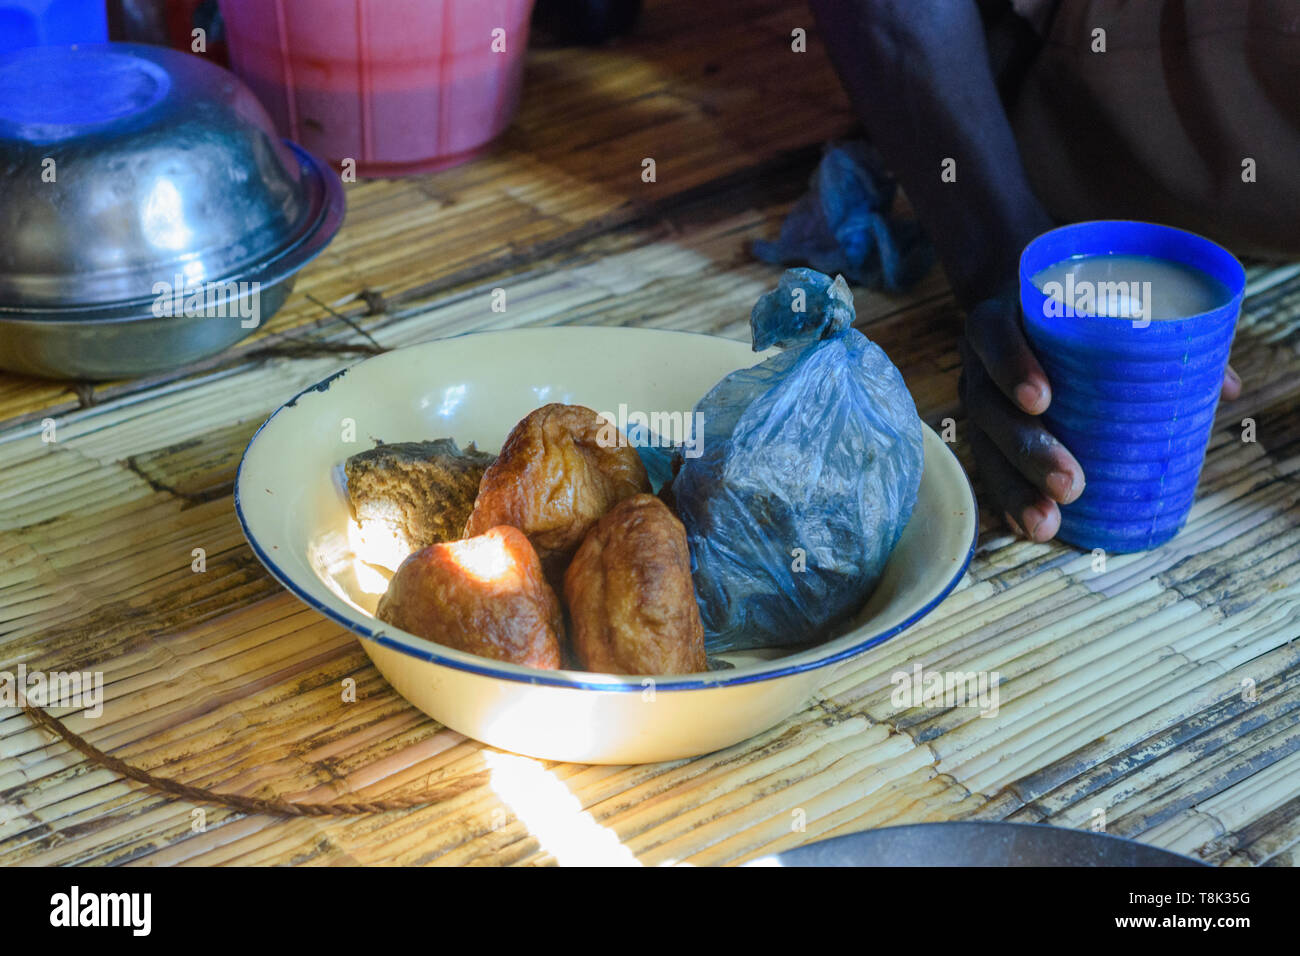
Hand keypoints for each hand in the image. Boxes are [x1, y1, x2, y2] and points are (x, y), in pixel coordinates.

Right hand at [959, 288, 1242, 541]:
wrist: (1017, 310)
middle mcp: (979, 363)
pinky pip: (987, 467)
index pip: (993, 336)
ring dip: (1015, 488)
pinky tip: (1028, 527)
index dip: (1011, 366)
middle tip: (1071, 484)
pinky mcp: (984, 431)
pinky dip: (1006, 499)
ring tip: (1048, 522)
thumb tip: (1224, 388)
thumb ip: (1161, 336)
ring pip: (985, 446)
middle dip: (1027, 449)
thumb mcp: (1100, 304)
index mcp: (1002, 319)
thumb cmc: (1069, 309)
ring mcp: (979, 400)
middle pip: (988, 406)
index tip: (1043, 399)